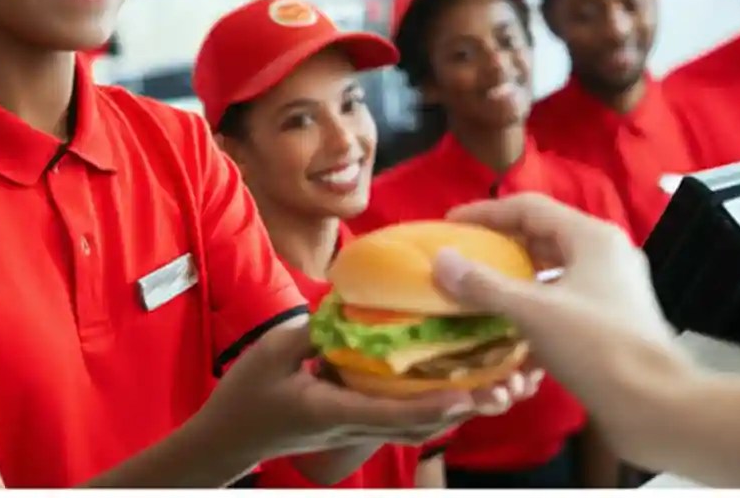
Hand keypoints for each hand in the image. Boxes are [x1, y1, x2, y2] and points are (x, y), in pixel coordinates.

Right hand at [197, 316, 536, 463]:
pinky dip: (436, 405)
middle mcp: (355, 425)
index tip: (471, 392)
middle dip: (466, 407)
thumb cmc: (247, 396)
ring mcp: (359, 428)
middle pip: (422, 425)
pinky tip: (457, 383)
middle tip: (508, 385)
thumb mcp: (271, 352)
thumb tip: (350, 303)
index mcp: (334, 410)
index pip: (393, 413)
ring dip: (459, 408)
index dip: (435, 406)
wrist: (231, 437)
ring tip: (498, 383)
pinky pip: (406, 419)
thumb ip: (311, 330)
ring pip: (420, 426)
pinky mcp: (358, 424)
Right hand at [434, 194, 689, 410]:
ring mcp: (609, 289)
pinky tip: (506, 332)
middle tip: (458, 261)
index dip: (485, 214)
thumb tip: (441, 260)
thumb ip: (484, 284)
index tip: (448, 227)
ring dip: (512, 281)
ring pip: (549, 273)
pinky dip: (532, 311)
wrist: (656, 407)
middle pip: (540, 237)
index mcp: (592, 237)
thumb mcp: (534, 311)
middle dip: (497, 248)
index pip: (528, 208)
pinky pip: (561, 303)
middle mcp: (604, 255)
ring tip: (475, 294)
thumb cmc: (598, 347)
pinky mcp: (608, 321)